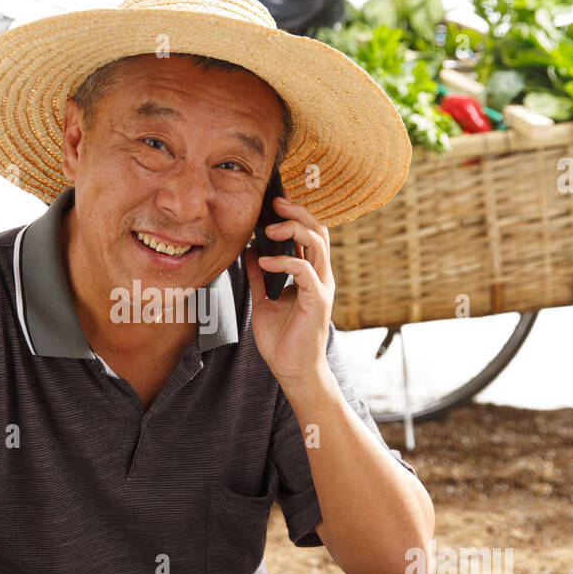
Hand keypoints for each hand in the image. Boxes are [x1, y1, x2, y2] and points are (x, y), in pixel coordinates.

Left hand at [244, 195, 334, 393]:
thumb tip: (251, 251)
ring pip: (317, 244)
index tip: (274, 203)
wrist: (292, 370)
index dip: (295, 215)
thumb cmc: (282, 339)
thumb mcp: (263, 300)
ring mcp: (321, 287)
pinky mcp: (317, 301)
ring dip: (293, 230)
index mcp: (310, 273)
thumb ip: (259, 276)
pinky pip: (304, 271)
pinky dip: (284, 261)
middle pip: (318, 231)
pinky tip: (264, 261)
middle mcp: (320, 276)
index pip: (310, 234)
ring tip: (269, 229)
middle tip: (276, 203)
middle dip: (298, 213)